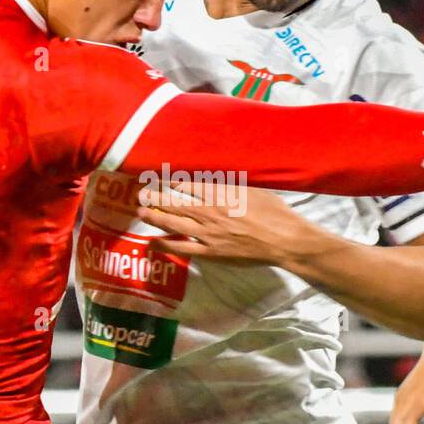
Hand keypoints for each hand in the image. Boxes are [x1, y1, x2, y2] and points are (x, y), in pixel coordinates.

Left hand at [136, 181, 319, 266]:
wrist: (283, 239)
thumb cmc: (273, 211)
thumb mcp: (253, 186)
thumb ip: (231, 181)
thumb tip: (217, 172)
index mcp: (218, 192)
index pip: (185, 182)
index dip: (168, 179)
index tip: (158, 176)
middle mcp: (207, 210)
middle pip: (173, 200)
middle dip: (154, 196)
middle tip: (142, 192)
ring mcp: (206, 233)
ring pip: (172, 222)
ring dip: (153, 216)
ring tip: (141, 211)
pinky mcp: (210, 252)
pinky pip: (181, 247)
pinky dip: (164, 244)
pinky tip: (152, 242)